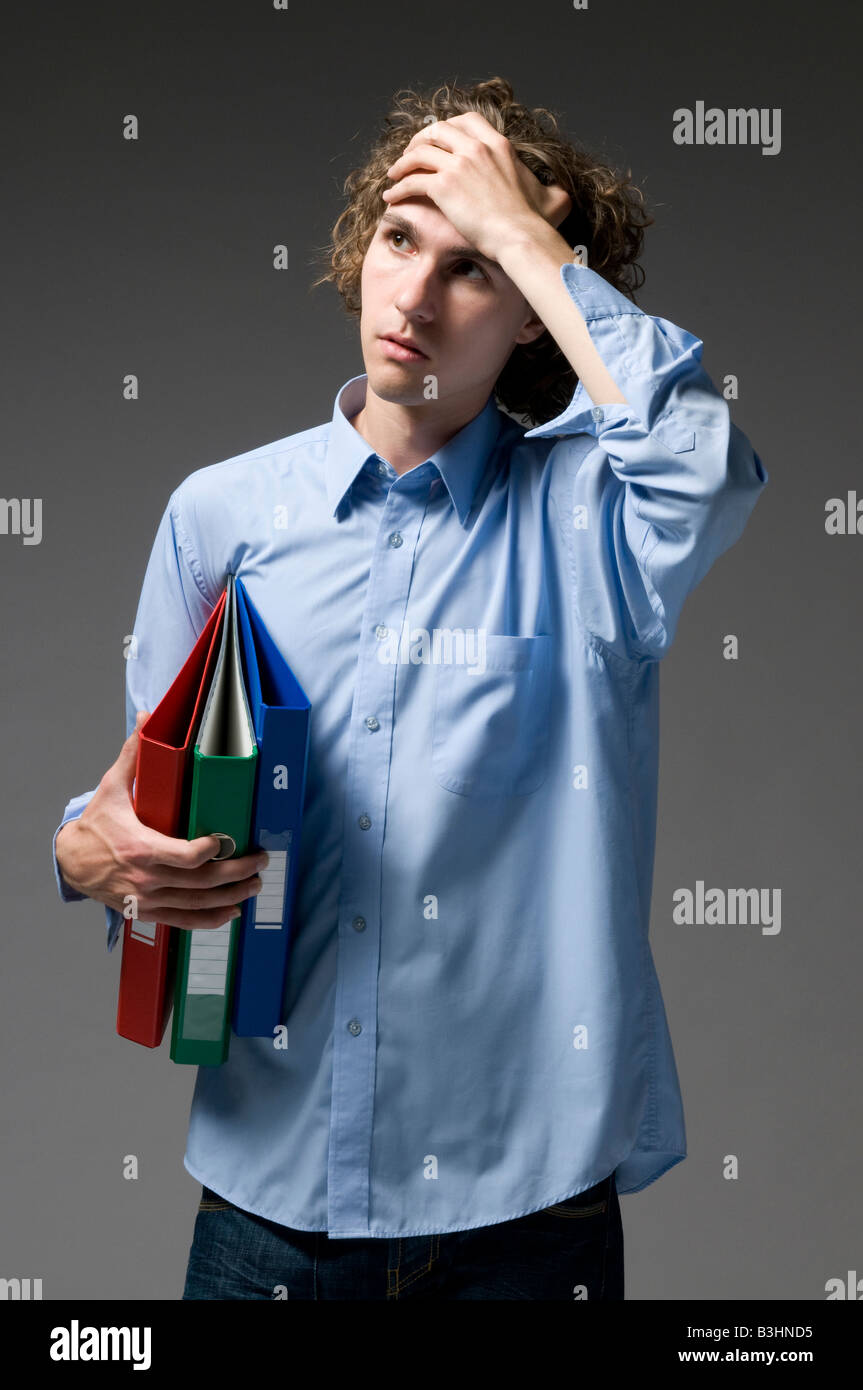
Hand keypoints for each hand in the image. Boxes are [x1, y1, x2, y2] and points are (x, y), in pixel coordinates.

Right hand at [55, 710, 267, 929]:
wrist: (72, 862)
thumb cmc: (96, 825)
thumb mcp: (111, 788)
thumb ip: (132, 756)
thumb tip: (146, 718)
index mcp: (141, 849)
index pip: (186, 857)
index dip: (211, 851)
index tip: (226, 840)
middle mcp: (147, 879)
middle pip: (201, 882)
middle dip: (236, 872)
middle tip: (259, 861)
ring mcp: (149, 899)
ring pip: (198, 904)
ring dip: (232, 897)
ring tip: (254, 884)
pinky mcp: (149, 912)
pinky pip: (185, 921)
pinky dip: (211, 920)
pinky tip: (232, 911)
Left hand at [383, 111, 571, 263]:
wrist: (520, 237)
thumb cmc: (535, 224)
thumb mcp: (549, 196)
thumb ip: (551, 189)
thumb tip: (561, 194)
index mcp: (497, 145)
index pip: (465, 120)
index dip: (445, 127)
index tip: (435, 139)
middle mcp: (476, 148)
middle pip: (436, 130)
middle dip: (418, 141)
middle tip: (409, 157)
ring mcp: (459, 165)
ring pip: (419, 152)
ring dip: (403, 163)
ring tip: (395, 175)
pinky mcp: (444, 186)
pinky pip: (412, 180)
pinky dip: (398, 186)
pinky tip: (391, 196)